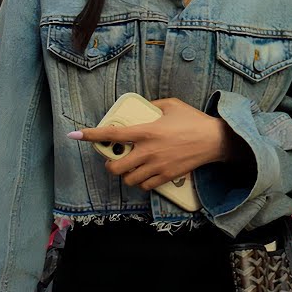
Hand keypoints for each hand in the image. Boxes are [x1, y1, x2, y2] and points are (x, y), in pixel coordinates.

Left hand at [70, 98, 234, 191]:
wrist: (215, 140)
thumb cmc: (194, 120)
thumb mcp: (172, 105)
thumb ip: (152, 105)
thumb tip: (143, 107)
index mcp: (147, 131)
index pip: (112, 135)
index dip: (91, 135)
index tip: (76, 135)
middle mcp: (148, 151)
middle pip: (116, 167)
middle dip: (110, 164)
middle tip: (115, 158)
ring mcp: (157, 166)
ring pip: (129, 179)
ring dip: (126, 174)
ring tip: (131, 167)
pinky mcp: (167, 176)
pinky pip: (145, 186)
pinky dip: (141, 181)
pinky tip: (144, 174)